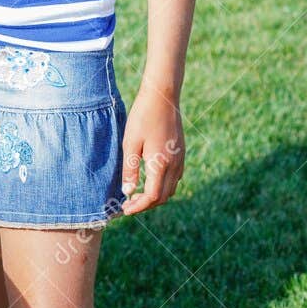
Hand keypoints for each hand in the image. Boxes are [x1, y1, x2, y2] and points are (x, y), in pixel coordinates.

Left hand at [120, 88, 183, 214]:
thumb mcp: (130, 142)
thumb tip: (128, 192)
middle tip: (128, 205)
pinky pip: (175, 178)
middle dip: (146, 204)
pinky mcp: (181, 153)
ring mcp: (180, 159)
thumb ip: (130, 169)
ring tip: (137, 195)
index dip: (139, 206)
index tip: (125, 210)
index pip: (153, 196)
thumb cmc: (142, 117)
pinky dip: (163, 186)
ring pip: (171, 189)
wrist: (162, 97)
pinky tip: (150, 180)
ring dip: (155, 196)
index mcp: (161, 163)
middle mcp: (174, 165)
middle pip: (163, 196)